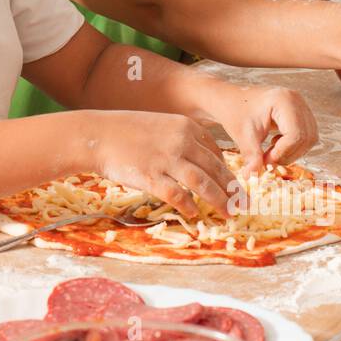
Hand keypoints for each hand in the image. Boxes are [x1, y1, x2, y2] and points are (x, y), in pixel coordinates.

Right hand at [86, 111, 235, 217]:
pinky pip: (178, 195)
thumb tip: (198, 161)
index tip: (235, 186)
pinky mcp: (152, 176)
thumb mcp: (160, 125)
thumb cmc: (125, 131)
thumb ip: (180, 140)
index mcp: (186, 127)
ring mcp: (167, 159)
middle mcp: (181, 142)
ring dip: (220, 201)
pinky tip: (195, 214)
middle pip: (216, 169)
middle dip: (232, 190)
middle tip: (243, 205)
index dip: (228, 172)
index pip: (216, 153)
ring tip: (229, 214)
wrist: (96, 134)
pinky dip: (189, 206)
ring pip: (203, 184)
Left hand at [203, 83, 317, 176]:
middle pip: (305, 137)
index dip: (282, 152)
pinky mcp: (300, 112)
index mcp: (283, 100)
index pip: (295, 134)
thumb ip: (251, 156)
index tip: (265, 160)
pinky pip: (306, 135)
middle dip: (288, 154)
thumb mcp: (242, 135)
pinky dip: (293, 145)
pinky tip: (275, 143)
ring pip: (309, 138)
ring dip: (291, 152)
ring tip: (270, 152)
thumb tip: (251, 177)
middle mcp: (296, 100)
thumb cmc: (234, 113)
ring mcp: (300, 105)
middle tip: (267, 160)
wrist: (229, 100)